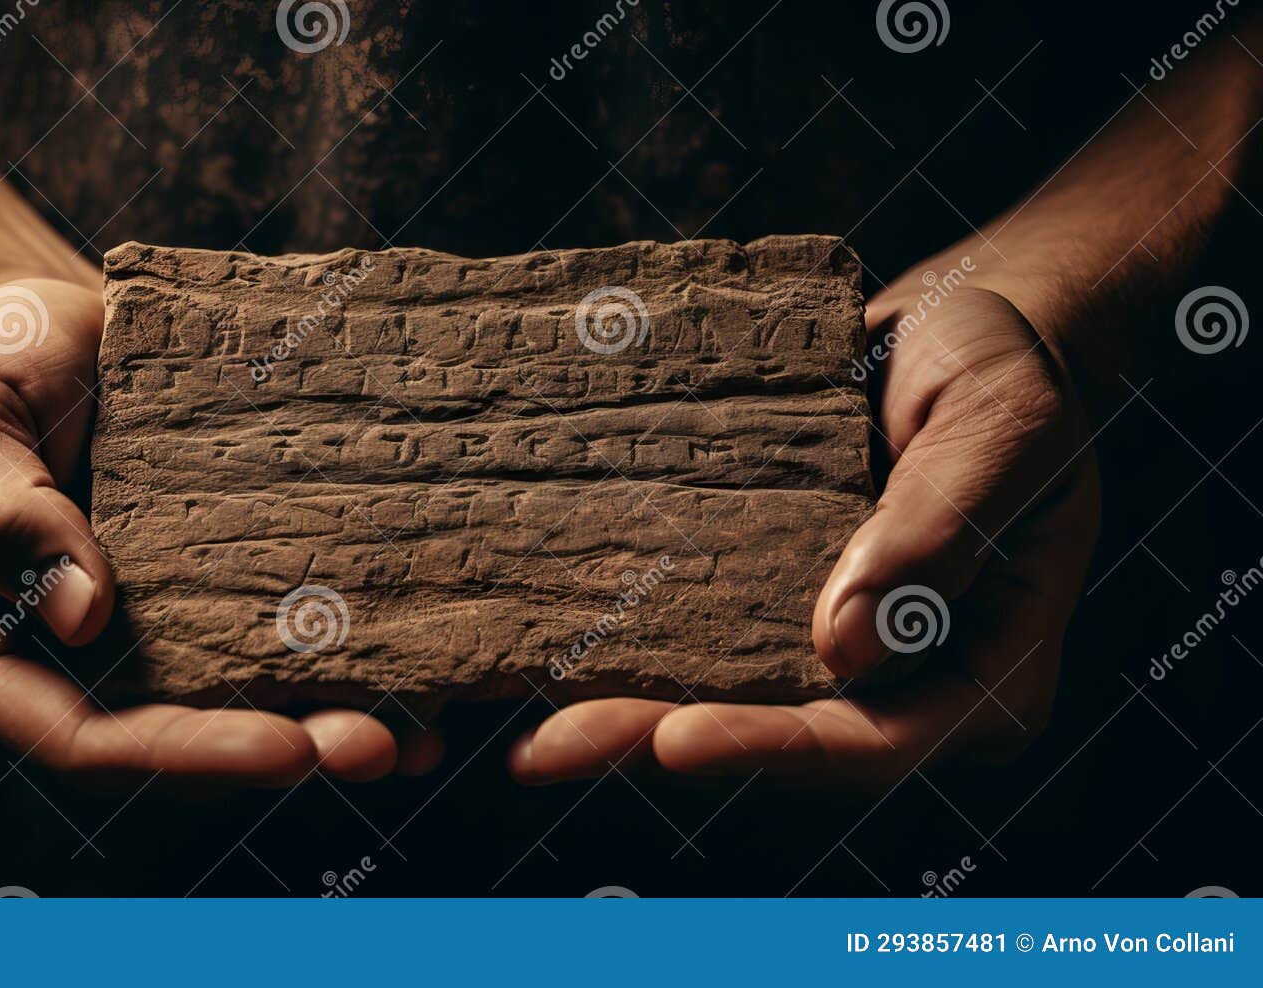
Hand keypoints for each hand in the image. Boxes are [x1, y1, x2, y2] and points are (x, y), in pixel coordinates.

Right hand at [0, 278, 439, 789]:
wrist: (41, 330)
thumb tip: (85, 617)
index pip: (78, 738)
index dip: (184, 753)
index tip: (281, 744)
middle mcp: (58, 671)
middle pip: (169, 748)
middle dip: (276, 755)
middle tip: (378, 744)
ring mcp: (132, 645)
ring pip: (226, 716)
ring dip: (321, 731)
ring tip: (414, 733)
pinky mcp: (193, 608)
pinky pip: (260, 652)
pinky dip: (331, 671)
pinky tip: (408, 678)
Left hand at [507, 283, 1099, 789]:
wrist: (961, 325)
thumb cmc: (1004, 368)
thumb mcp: (998, 428)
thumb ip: (937, 532)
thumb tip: (846, 649)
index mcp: (986, 673)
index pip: (876, 742)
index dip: (773, 749)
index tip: (675, 739)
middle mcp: (905, 684)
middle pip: (780, 740)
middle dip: (661, 744)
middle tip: (551, 748)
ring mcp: (839, 650)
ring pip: (729, 706)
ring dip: (627, 717)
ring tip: (530, 736)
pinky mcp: (781, 608)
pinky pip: (706, 647)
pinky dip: (633, 655)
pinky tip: (554, 659)